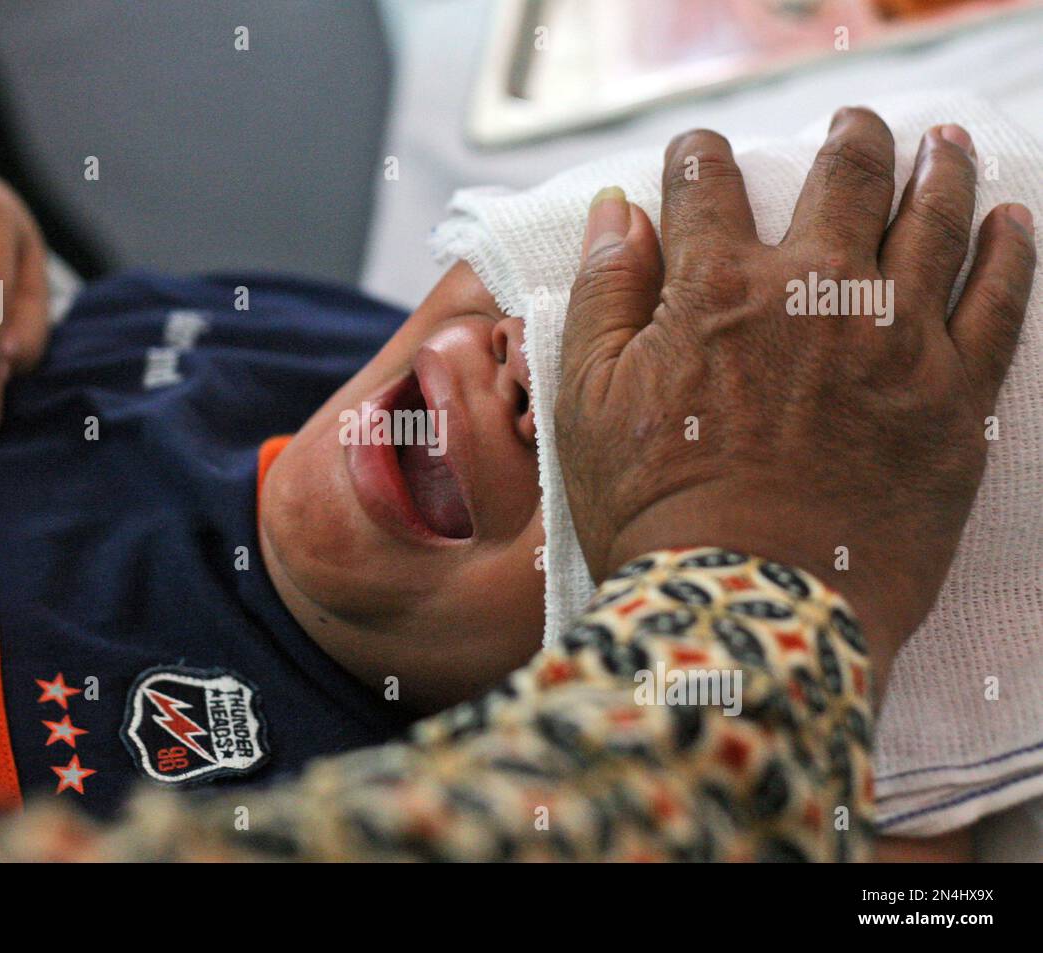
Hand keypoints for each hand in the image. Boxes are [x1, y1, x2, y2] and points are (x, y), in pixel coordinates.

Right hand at [556, 109, 1035, 691]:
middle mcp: (817, 289)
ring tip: (944, 143)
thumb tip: (616, 213)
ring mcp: (897, 337)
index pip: (707, 185)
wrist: (749, 610)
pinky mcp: (955, 395)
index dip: (699, 159)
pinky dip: (1011, 249)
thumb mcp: (585, 403)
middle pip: (844, 176)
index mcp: (717, 286)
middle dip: (847, 139)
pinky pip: (1001, 299)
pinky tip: (1013, 221)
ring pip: (934, 218)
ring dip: (938, 167)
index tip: (699, 154)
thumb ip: (604, 296)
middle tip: (853, 126)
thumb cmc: (653, 512)